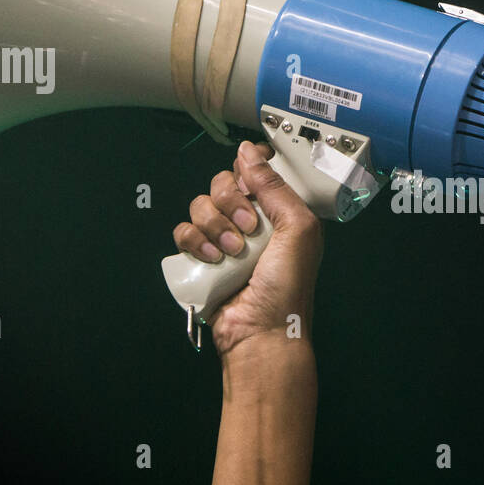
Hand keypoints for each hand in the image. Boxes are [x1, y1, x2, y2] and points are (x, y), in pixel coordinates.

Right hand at [173, 140, 322, 356]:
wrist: (260, 332)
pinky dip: (195, 242)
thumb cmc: (288, 288)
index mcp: (281, 212)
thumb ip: (275, 187)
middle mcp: (253, 222)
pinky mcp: (202, 256)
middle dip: (231, 203)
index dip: (250, 171)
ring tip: (232, 252)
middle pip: (223, 183)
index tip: (251, 184)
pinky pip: (184, 231)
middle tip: (248, 228)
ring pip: (201, 205)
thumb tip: (249, 152)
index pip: (257, 171)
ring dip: (214, 226)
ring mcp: (225, 238)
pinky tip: (212, 260)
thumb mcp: (298, 230)